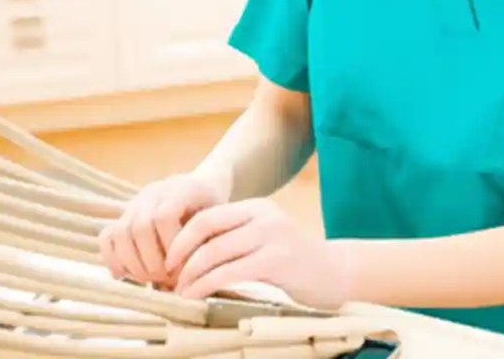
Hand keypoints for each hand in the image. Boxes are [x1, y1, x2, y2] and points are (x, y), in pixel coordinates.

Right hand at [98, 172, 227, 286]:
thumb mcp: (218, 220)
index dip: (168, 246)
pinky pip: (107, 236)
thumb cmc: (215, 209)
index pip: (164, 217)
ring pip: (120, 232)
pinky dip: (112, 259)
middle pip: (139, 227)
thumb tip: (189, 279)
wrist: (204, 185)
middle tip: (165, 281)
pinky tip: (126, 276)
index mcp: (181, 189)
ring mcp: (135, 203)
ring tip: (149, 280)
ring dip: (132, 263)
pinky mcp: (123, 216)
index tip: (178, 269)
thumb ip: (204, 242)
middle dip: (150, 261)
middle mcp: (153, 192)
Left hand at [164, 198, 355, 308]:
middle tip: (166, 276)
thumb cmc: (294, 264)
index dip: (181, 237)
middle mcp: (265, 215)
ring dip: (190, 274)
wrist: (336, 275)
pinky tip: (197, 296)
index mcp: (258, 207)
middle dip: (180, 254)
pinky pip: (230, 271)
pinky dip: (206, 285)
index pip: (208, 215)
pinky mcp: (279, 259)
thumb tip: (187, 254)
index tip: (168, 260)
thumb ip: (235, 239)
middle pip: (206, 228)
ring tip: (179, 291)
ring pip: (215, 251)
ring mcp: (273, 235)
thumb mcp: (264, 242)